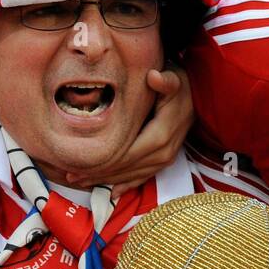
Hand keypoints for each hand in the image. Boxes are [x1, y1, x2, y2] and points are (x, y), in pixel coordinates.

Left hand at [65, 64, 193, 195]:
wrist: (197, 94)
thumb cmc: (181, 85)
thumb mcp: (174, 78)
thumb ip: (165, 81)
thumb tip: (153, 76)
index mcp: (162, 134)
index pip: (128, 154)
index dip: (103, 162)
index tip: (78, 164)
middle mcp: (165, 151)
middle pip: (127, 168)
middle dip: (99, 173)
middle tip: (71, 176)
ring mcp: (167, 157)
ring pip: (134, 175)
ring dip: (108, 180)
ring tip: (81, 181)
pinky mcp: (166, 159)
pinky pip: (145, 176)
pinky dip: (127, 185)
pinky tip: (112, 192)